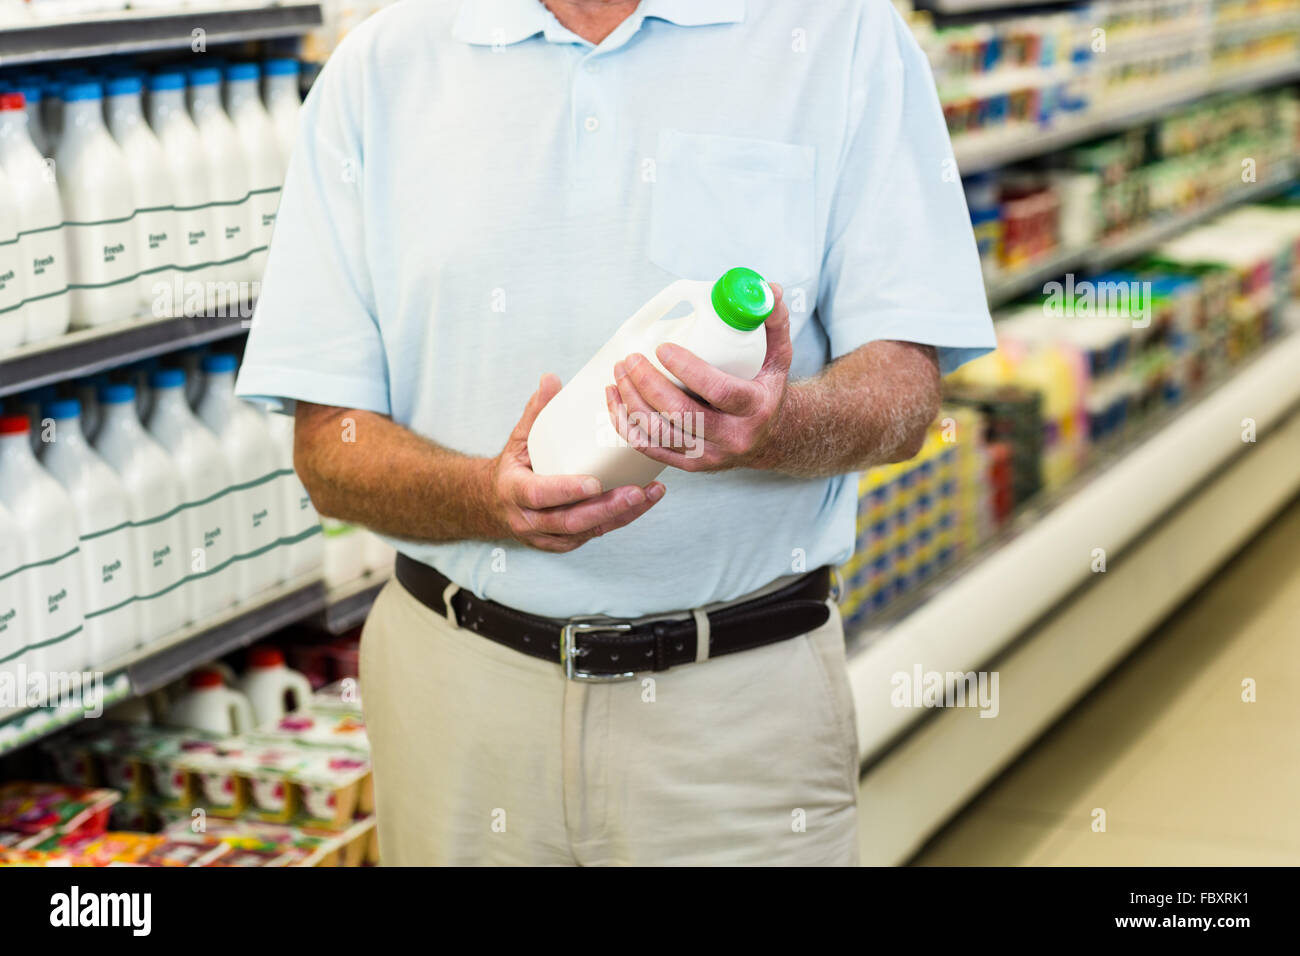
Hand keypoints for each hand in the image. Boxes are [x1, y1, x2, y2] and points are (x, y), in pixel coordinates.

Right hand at [489, 374, 665, 552]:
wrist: (496, 505)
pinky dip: (620, 519)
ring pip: (587, 531)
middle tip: (636, 492)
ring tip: (650, 494)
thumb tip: (551, 379)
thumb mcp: (518, 439)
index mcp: (514, 491)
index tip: (594, 483)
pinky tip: (643, 502)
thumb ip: (536, 412)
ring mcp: (547, 536)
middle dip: (606, 508)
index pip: (540, 495)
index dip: (567, 491)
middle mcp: (529, 520)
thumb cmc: (514, 468)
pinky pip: (595, 533)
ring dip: (621, 514)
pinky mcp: (564, 543)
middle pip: (570, 521)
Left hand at [605, 282, 793, 472]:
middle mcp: (732, 437)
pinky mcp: (691, 464)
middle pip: (682, 415)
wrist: (770, 439)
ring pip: (660, 433)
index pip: (718, 391)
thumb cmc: (767, 390)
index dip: (687, 370)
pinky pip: (650, 448)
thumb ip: (774, 323)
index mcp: (755, 408)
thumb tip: (769, 289)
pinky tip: (615, 400)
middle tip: (630, 359)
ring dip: (631, 402)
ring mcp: (710, 455)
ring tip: (619, 373)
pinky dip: (626, 424)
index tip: (662, 348)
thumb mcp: (778, 358)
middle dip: (648, 385)